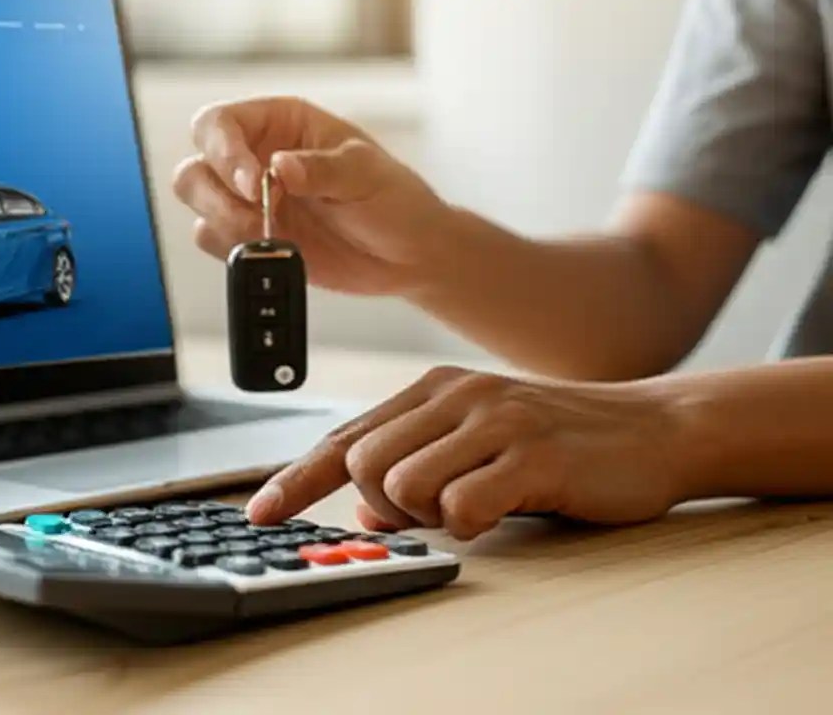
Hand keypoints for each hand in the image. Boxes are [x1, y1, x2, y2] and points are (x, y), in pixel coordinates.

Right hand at [174, 97, 454, 295]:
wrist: (408, 256)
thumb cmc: (395, 201)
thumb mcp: (366, 175)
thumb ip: (322, 169)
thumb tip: (279, 165)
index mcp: (281, 124)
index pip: (220, 123)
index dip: (224, 152)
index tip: (254, 185)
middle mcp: (256, 157)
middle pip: (196, 164)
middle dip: (217, 193)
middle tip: (260, 214)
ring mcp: (250, 200)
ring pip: (197, 201)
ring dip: (222, 220)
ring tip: (270, 233)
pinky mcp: (251, 238)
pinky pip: (212, 239)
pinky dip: (231, 248)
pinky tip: (271, 248)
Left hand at [245, 366, 691, 539]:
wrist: (653, 428)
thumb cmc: (556, 442)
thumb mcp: (477, 446)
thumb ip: (416, 468)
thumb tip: (363, 511)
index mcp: (433, 391)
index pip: (344, 436)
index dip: (296, 479)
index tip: (261, 513)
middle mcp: (456, 397)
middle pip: (360, 462)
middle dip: (378, 504)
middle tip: (425, 512)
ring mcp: (494, 421)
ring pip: (401, 484)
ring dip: (425, 515)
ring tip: (471, 506)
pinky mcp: (533, 454)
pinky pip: (463, 506)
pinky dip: (470, 524)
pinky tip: (501, 509)